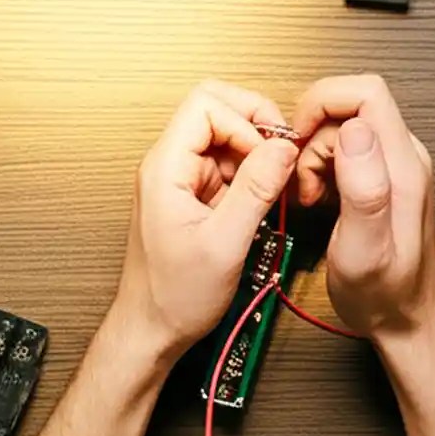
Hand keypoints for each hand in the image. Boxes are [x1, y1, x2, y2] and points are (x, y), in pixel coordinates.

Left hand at [111, 81, 297, 359]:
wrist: (152, 330)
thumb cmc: (173, 297)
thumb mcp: (225, 244)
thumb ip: (256, 191)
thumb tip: (282, 148)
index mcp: (165, 169)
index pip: (206, 105)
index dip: (246, 121)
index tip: (270, 153)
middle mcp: (169, 167)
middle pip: (216, 112)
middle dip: (255, 127)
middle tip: (281, 154)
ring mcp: (181, 180)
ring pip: (226, 140)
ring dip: (256, 155)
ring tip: (276, 187)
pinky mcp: (193, 197)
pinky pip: (227, 168)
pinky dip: (250, 177)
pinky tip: (262, 203)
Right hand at [292, 75, 434, 342]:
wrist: (408, 319)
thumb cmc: (386, 294)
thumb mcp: (365, 251)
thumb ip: (364, 190)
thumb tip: (354, 131)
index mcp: (403, 167)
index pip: (367, 92)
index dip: (323, 104)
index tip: (298, 141)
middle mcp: (405, 157)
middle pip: (350, 107)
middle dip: (312, 136)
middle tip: (302, 183)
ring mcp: (396, 166)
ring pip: (344, 128)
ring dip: (314, 155)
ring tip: (310, 197)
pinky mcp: (384, 177)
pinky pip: (346, 150)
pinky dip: (322, 167)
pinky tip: (319, 199)